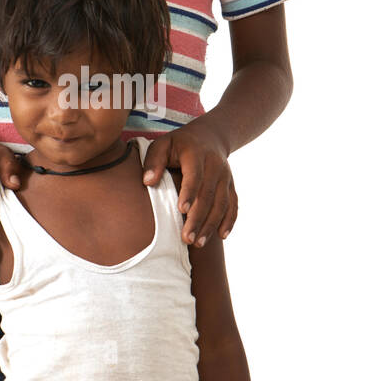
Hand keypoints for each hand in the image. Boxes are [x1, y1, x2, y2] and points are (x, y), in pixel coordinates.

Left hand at [142, 117, 237, 246]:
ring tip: (198, 243)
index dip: (189, 192)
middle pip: (209, 195)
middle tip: (187, 239)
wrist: (210, 136)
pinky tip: (221, 236)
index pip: (194, 175)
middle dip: (198, 218)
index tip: (181, 210)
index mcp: (196, 154)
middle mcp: (215, 165)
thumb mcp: (162, 144)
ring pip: (222, 203)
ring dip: (211, 224)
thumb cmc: (179, 145)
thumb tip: (148, 182)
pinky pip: (233, 205)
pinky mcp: (231, 186)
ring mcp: (226, 176)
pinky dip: (229, 220)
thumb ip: (154, 161)